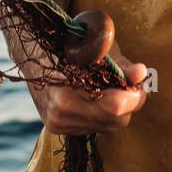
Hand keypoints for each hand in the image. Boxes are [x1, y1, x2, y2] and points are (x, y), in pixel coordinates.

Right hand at [27, 37, 148, 135]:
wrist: (30, 51)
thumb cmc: (65, 43)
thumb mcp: (94, 48)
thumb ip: (119, 64)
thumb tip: (142, 73)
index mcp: (64, 96)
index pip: (114, 107)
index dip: (133, 94)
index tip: (139, 79)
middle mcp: (60, 116)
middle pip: (115, 120)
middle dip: (129, 101)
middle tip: (130, 80)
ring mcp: (58, 124)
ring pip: (109, 125)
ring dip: (117, 107)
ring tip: (111, 84)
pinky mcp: (59, 127)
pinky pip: (96, 125)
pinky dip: (103, 111)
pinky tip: (96, 94)